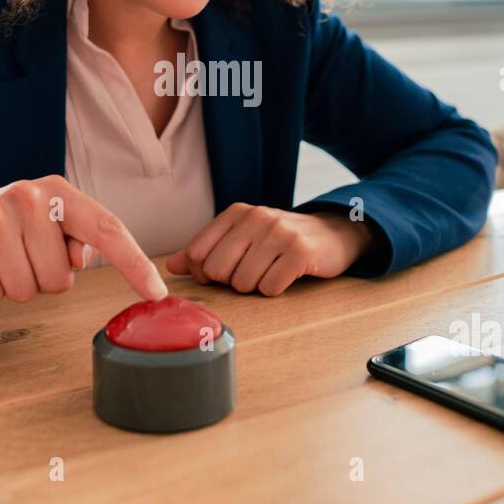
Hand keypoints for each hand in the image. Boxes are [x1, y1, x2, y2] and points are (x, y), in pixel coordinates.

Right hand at [0, 175, 167, 304]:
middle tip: (25, 257)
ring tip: (4, 260)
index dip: (134, 263)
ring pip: (26, 290)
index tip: (156, 293)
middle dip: (44, 279)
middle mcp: (27, 196)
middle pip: (59, 278)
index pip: (106, 229)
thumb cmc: (18, 228)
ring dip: (17, 286)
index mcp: (58, 192)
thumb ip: (80, 238)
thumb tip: (80, 257)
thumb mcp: (54, 224)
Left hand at [166, 204, 374, 295]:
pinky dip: (275, 290)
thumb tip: (172, 266)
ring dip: (255, 288)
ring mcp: (279, 233)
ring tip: (270, 273)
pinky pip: (270, 288)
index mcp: (236, 212)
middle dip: (231, 282)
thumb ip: (206, 250)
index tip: (225, 272)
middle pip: (217, 271)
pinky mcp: (300, 252)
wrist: (332, 234)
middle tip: (252, 273)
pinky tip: (286, 276)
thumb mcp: (242, 238)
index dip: (206, 273)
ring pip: (243, 283)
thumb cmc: (279, 241)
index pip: (197, 254)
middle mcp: (255, 217)